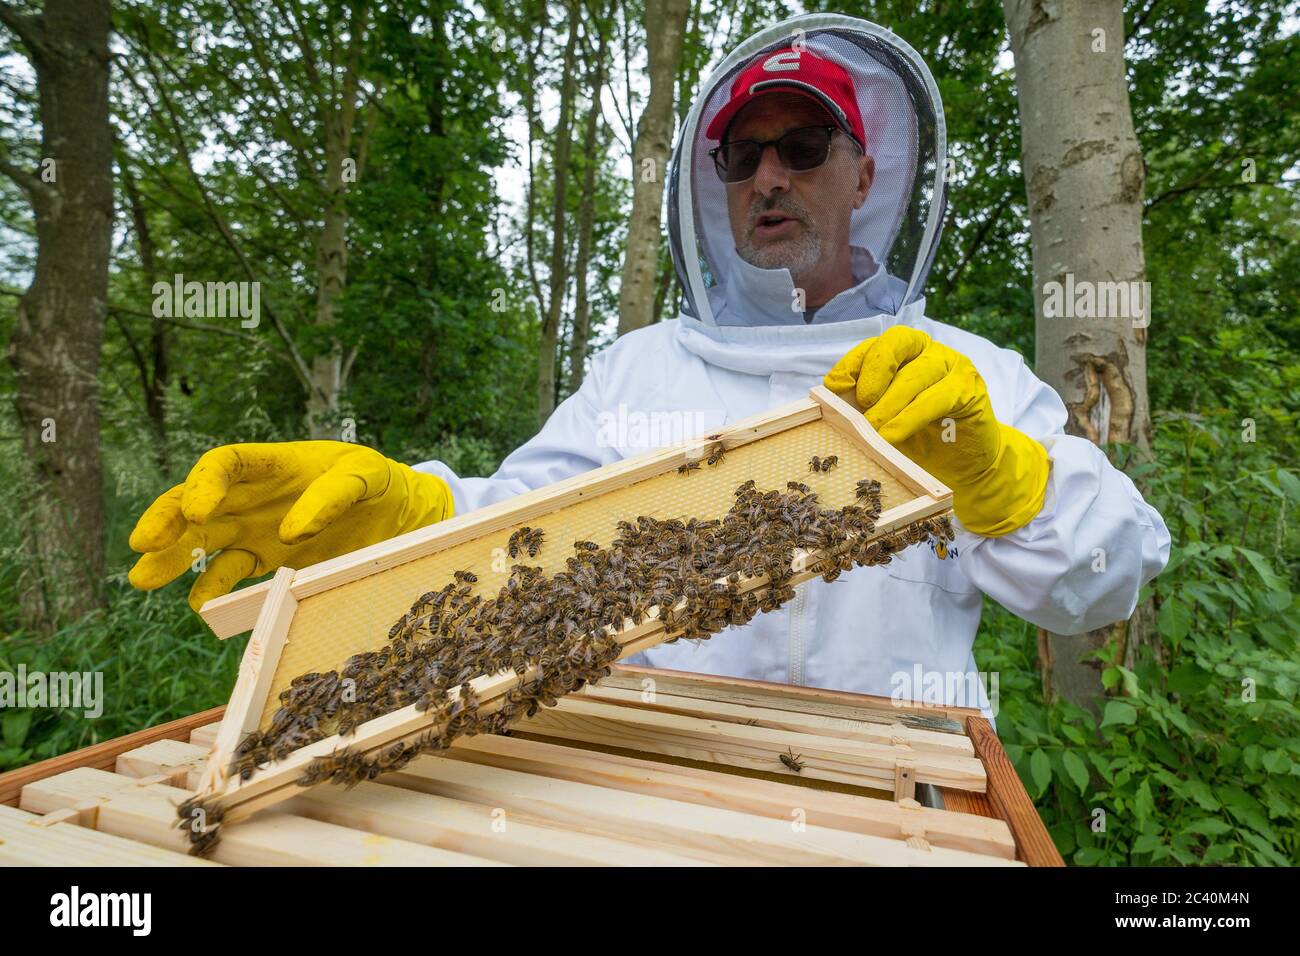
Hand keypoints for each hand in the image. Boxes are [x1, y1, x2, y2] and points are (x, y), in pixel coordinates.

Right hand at [128, 442, 453, 610]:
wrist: (400, 514)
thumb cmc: (379, 482)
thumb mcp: (366, 476)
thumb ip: (333, 495)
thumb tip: (291, 531)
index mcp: (274, 464)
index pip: (224, 464)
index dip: (204, 482)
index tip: (197, 509)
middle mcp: (255, 497)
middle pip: (197, 503)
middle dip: (166, 520)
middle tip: (143, 544)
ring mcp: (258, 531)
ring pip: (204, 542)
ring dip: (172, 559)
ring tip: (144, 578)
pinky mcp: (270, 562)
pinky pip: (232, 574)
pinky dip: (214, 590)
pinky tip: (200, 606)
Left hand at [824, 326, 1048, 535]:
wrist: (965, 462)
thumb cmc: (919, 436)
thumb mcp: (883, 420)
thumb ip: (861, 407)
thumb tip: (829, 404)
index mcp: (901, 352)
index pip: (873, 345)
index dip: (851, 362)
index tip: (834, 386)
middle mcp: (926, 350)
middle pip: (895, 345)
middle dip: (873, 372)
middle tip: (861, 403)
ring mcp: (951, 365)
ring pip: (916, 374)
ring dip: (890, 403)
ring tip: (873, 430)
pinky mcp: (969, 389)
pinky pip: (938, 398)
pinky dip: (911, 417)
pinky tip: (893, 435)